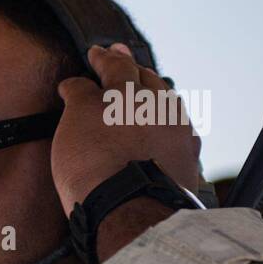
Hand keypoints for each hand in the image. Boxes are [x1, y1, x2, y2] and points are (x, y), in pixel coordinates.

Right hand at [51, 43, 201, 215]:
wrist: (129, 211)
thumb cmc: (95, 166)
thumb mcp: (74, 122)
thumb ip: (79, 96)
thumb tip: (77, 84)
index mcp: (130, 92)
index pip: (116, 65)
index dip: (103, 57)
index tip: (96, 52)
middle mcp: (161, 107)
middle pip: (149, 80)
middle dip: (133, 69)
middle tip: (121, 58)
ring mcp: (179, 134)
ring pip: (168, 105)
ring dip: (155, 96)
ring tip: (145, 95)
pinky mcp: (188, 161)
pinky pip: (179, 133)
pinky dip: (166, 127)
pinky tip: (162, 132)